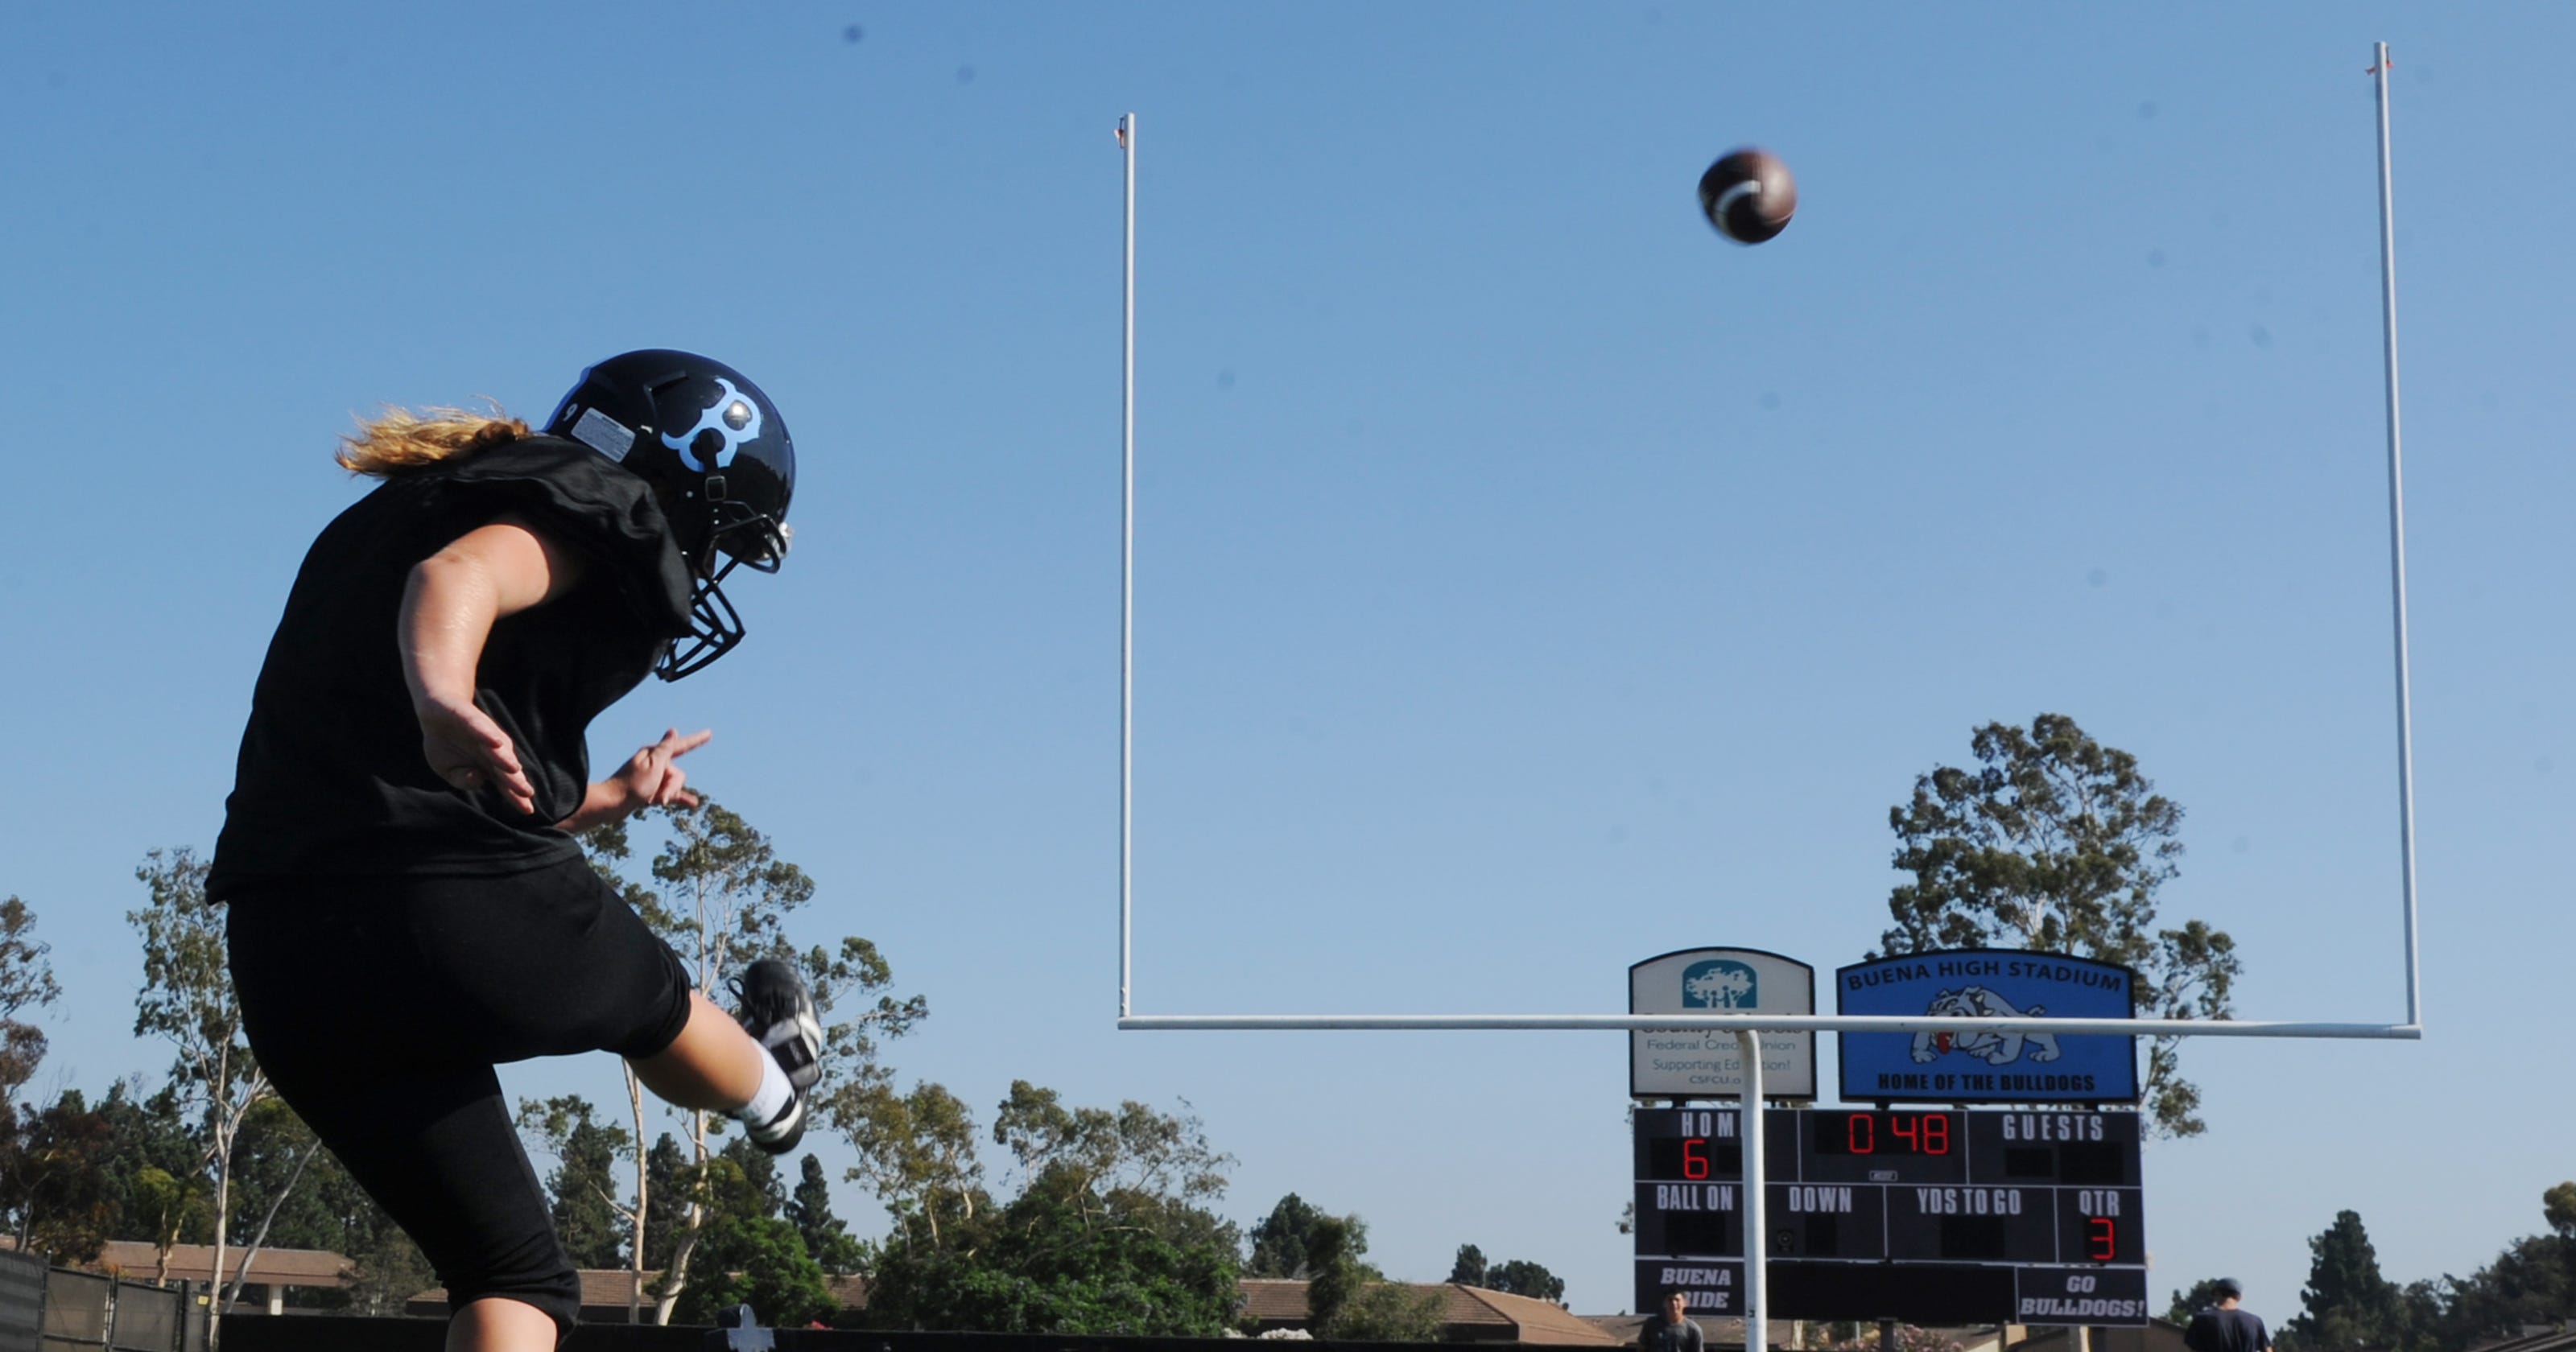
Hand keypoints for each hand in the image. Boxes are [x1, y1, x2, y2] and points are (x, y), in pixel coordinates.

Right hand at [417, 696, 536, 815]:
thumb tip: (478, 779)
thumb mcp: (448, 770)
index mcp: (489, 765)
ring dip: (505, 759)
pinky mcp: (470, 717)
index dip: (515, 796)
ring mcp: (484, 733)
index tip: (528, 810)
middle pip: (506, 768)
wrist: (435, 711)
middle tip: (526, 793)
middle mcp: (492, 750)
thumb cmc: (445, 743)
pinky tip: (496, 743)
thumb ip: (463, 780)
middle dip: (516, 781)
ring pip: (497, 748)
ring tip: (513, 769)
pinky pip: (480, 726)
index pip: (505, 784)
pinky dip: (487, 734)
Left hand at [610, 728, 711, 813]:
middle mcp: (655, 763)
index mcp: (655, 754)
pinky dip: (679, 796)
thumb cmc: (632, 784)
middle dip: (674, 786)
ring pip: (674, 785)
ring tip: (656, 801)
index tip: (709, 733)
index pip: (681, 745)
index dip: (696, 740)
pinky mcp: (652, 790)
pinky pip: (670, 793)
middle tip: (660, 795)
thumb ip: (665, 749)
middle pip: (678, 774)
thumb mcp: (653, 765)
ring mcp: (654, 777)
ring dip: (669, 794)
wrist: (612, 804)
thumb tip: (673, 731)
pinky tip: (693, 803)